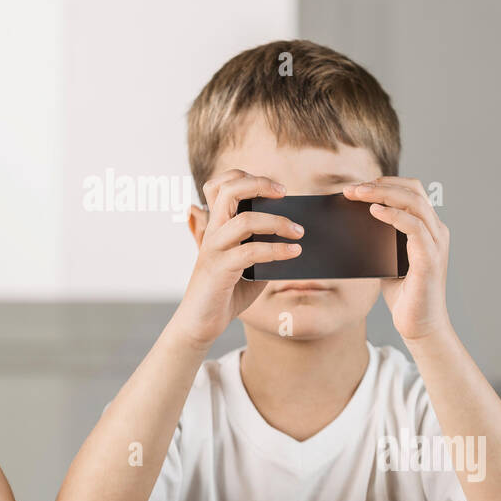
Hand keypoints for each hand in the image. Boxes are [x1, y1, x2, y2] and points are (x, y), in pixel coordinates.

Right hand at [169, 169, 303, 348]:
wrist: (201, 323)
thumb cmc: (225, 292)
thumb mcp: (248, 265)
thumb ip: (263, 246)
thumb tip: (292, 235)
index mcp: (216, 226)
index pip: (220, 185)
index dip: (246, 177)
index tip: (275, 188)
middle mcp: (212, 232)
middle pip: (229, 190)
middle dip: (259, 184)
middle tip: (284, 193)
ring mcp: (214, 249)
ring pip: (244, 219)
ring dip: (277, 222)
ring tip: (298, 231)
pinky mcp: (220, 269)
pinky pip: (251, 251)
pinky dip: (277, 249)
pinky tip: (293, 252)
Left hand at [346, 177, 450, 341]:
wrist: (419, 325)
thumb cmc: (404, 293)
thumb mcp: (387, 258)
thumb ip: (380, 238)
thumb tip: (354, 220)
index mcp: (428, 229)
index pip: (412, 192)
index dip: (387, 183)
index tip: (358, 186)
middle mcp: (436, 232)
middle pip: (413, 191)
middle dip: (381, 184)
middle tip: (353, 188)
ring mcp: (435, 244)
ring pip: (414, 204)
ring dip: (384, 195)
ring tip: (358, 195)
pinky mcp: (430, 259)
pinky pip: (414, 227)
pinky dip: (393, 216)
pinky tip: (375, 212)